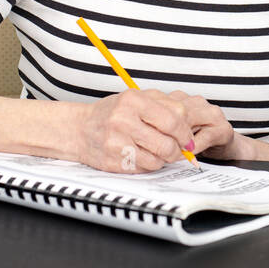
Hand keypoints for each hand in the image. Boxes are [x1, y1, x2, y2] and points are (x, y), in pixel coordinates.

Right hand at [75, 88, 231, 172]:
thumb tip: (189, 124)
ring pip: (158, 160)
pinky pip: (144, 169)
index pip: (174, 118)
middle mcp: (123, 121)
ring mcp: (116, 143)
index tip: (188, 137)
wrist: (79, 129)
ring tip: (159, 150)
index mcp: (133, 100)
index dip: (186, 131)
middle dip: (179, 149)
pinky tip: (144, 155)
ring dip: (165, 159)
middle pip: (168, 143)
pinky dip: (150, 164)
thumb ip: (165, 105)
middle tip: (179, 149)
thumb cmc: (112, 113)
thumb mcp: (137, 98)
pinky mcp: (113, 162)